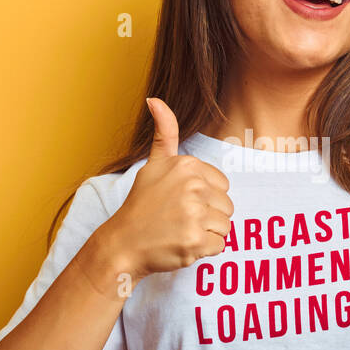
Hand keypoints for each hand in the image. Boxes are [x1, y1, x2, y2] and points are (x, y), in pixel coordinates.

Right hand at [102, 97, 233, 280]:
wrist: (122, 244)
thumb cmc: (141, 205)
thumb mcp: (153, 165)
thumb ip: (164, 133)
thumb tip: (154, 99)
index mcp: (187, 165)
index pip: (222, 186)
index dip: (205, 198)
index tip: (180, 202)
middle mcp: (192, 186)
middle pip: (227, 207)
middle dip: (208, 217)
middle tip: (179, 219)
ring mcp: (194, 214)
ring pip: (225, 227)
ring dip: (207, 234)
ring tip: (180, 231)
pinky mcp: (195, 240)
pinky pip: (220, 246)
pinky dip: (204, 250)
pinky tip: (182, 244)